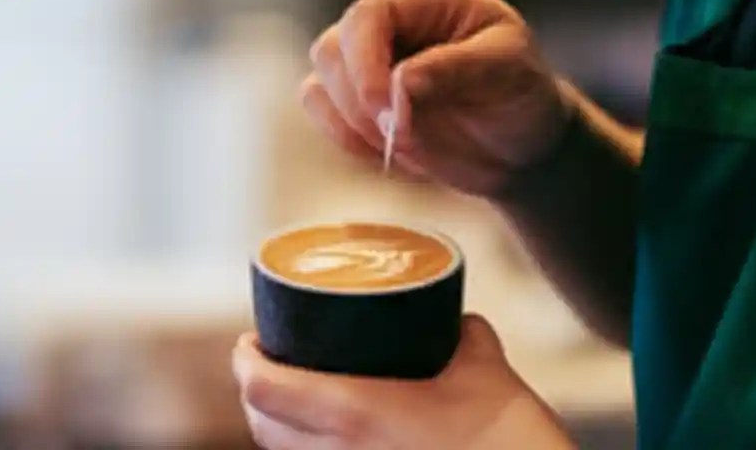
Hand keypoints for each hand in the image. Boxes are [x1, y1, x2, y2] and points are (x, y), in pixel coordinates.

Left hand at [232, 315, 575, 449]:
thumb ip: (464, 335)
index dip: (245, 360)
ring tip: (299, 399)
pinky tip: (331, 443)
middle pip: (260, 426)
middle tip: (274, 362)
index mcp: (353, 414)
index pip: (261, 386)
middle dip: (257, 392)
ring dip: (279, 428)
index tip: (252, 341)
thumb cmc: (510, 445)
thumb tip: (453, 317)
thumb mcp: (487, 374)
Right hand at [303, 0, 570, 196]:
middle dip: (362, 103)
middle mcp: (387, 20)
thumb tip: (400, 80)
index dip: (365, 64)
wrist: (517, 142)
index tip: (387, 113)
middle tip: (406, 138)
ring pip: (320, 83)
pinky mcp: (351, 94)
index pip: (369, 15)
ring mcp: (363, 57)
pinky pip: (320, 111)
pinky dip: (347, 138)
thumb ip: (456, 70)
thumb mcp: (507, 72)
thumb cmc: (520, 93)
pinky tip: (388, 150)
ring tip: (408, 145)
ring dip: (355, 125)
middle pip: (332, 48)